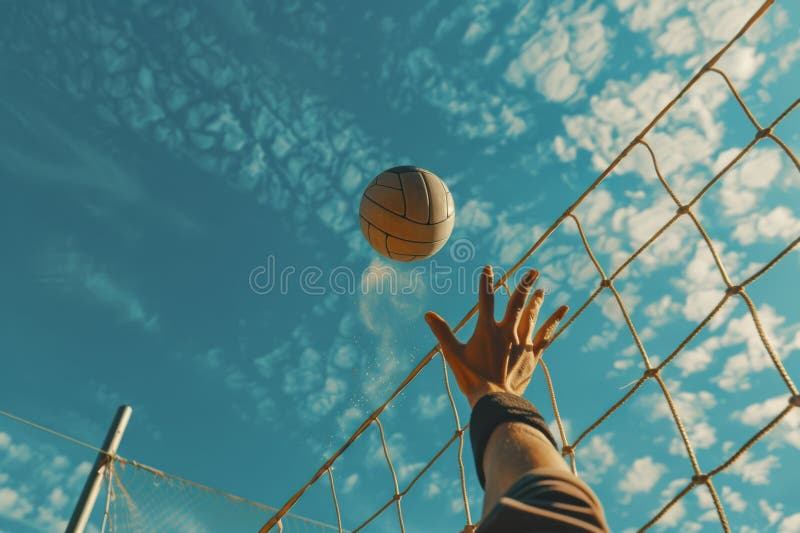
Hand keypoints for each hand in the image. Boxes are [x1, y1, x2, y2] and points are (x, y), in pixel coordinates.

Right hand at [425, 265, 567, 407]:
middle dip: (525, 285)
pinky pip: (546, 334)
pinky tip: (563, 309)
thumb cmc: (472, 378)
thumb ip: (442, 332)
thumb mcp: (453, 354)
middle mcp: (507, 333)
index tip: (488, 268)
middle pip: (517, 303)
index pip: (485, 299)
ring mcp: (522, 343)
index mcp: (487, 330)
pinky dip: (554, 321)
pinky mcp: (532, 355)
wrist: (495, 400)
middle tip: (534, 271)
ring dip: (536, 300)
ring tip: (541, 289)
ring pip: (532, 316)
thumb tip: (428, 315)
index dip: (486, 282)